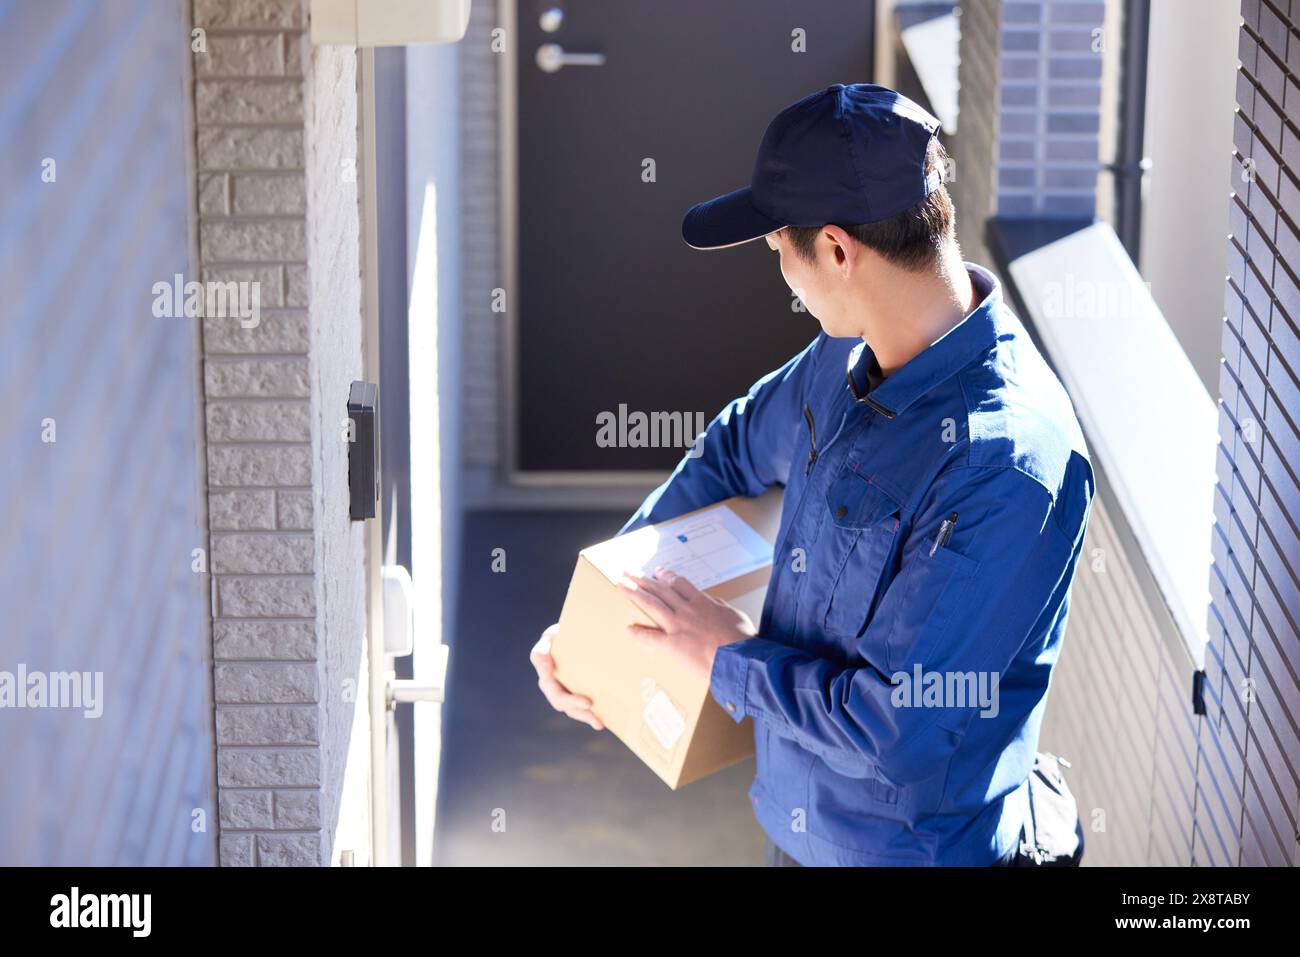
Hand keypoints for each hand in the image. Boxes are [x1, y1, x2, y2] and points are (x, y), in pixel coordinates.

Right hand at [530, 623, 603, 729]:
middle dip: (572, 703)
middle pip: (557, 696)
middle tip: (589, 704)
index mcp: (541, 658)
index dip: (551, 676)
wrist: (575, 638)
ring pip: (568, 707)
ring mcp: (558, 689)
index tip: (558, 674)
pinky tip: (601, 722)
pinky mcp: (571, 695)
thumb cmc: (567, 630)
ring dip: (583, 716)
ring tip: (598, 722)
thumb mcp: (560, 629)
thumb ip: (557, 636)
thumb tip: (553, 652)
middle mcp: (547, 678)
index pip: (544, 669)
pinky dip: (589, 716)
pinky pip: (578, 709)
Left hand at [617, 567, 755, 680]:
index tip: (658, 572)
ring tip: (621, 585)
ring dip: (634, 593)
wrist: (738, 658)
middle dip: (643, 579)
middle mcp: (686, 610)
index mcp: (702, 602)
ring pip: (652, 604)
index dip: (666, 576)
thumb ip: (718, 605)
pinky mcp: (672, 645)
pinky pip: (651, 637)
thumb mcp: (733, 614)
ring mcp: (677, 626)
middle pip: (660, 589)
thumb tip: (710, 601)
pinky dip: (638, 633)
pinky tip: (628, 629)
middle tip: (629, 573)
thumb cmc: (741, 638)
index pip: (679, 583)